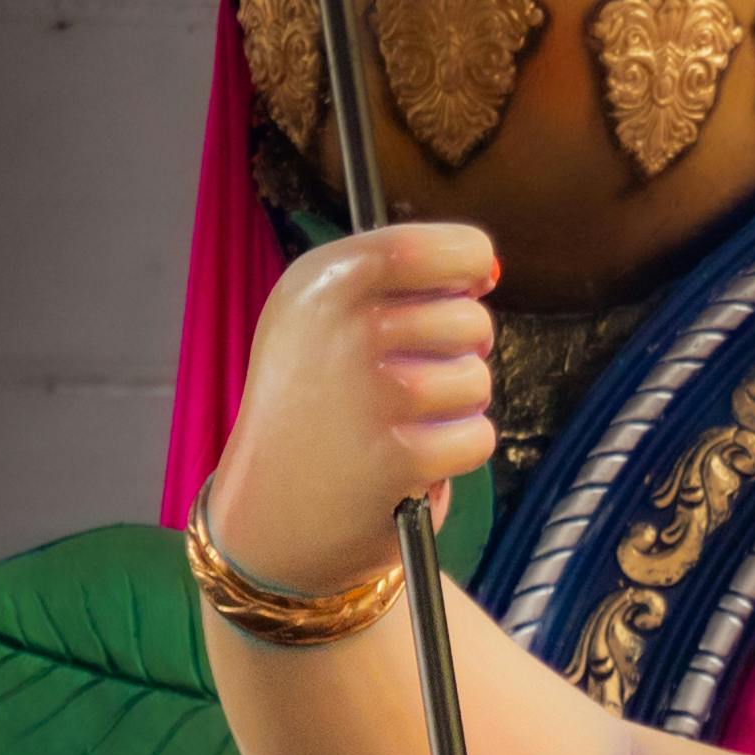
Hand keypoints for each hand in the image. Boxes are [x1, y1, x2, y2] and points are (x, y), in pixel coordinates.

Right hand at [209, 223, 497, 593]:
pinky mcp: (398, 456)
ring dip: (457, 407)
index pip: (424, 246)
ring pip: (477, 380)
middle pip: (469, 319)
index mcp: (321, 282)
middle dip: (464, 350)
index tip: (468, 285)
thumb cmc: (309, 403)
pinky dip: (456, 452)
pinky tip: (412, 459)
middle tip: (415, 377)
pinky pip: (476, 436)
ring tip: (403, 421)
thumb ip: (401, 284)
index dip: (466, 261)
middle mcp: (343, 329)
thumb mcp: (321, 319)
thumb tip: (486, 272)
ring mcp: (371, 393)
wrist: (268, 508)